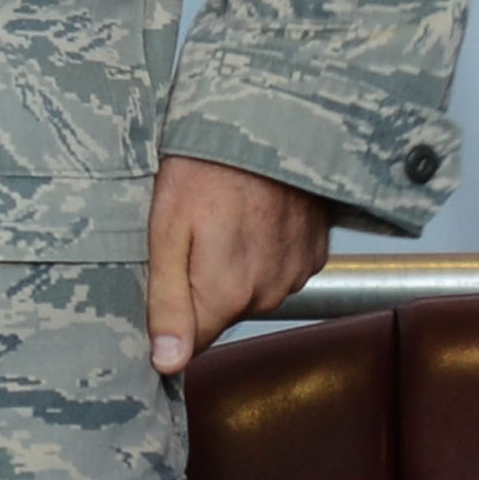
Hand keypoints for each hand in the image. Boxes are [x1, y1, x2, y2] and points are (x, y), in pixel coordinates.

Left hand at [145, 154, 332, 377]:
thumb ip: (167, 301)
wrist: (268, 115)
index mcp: (227, 293)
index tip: (164, 275)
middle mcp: (267, 292)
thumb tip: (167, 364)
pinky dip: (266, 246)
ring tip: (225, 213)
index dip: (172, 315)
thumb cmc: (208, 163)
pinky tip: (254, 211)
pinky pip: (279, 265)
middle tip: (193, 230)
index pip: (193, 339)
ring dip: (237, 262)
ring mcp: (296, 272)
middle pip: (222, 310)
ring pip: (252, 287)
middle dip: (203, 281)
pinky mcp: (315, 251)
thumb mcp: (168, 227)